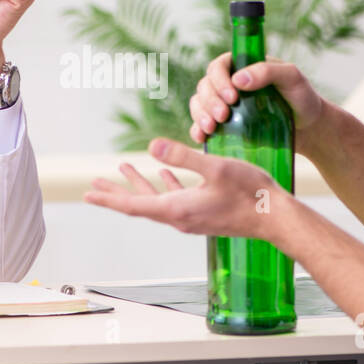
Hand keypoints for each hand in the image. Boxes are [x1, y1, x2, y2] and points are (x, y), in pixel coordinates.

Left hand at [83, 137, 287, 242]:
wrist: (276, 218)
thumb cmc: (250, 192)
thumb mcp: (215, 168)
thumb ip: (183, 157)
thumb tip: (151, 145)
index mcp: (178, 209)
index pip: (133, 205)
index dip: (109, 198)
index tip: (88, 194)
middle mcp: (180, 217)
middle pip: (139, 205)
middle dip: (116, 194)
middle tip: (93, 186)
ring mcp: (192, 218)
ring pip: (156, 201)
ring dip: (139, 186)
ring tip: (123, 171)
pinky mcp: (203, 214)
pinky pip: (175, 200)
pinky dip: (165, 186)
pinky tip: (164, 175)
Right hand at [188, 52, 324, 144]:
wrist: (308, 127)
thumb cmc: (301, 97)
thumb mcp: (292, 77)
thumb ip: (268, 71)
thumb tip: (238, 79)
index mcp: (241, 66)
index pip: (218, 67)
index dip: (219, 80)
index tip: (232, 97)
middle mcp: (228, 84)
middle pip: (205, 86)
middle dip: (209, 101)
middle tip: (223, 116)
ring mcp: (223, 105)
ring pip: (199, 104)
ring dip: (200, 115)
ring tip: (212, 128)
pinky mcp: (223, 126)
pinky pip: (201, 125)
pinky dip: (197, 130)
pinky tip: (201, 138)